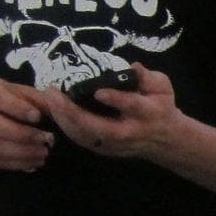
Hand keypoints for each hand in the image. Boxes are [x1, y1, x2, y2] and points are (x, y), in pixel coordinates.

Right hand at [0, 79, 52, 171]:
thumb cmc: (8, 100)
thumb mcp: (23, 93)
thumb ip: (39, 100)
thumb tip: (58, 106)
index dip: (16, 107)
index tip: (37, 116)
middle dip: (20, 134)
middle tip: (45, 140)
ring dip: (19, 152)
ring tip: (43, 154)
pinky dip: (14, 163)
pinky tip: (33, 163)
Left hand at [35, 64, 181, 161]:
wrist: (165, 141)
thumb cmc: (161, 108)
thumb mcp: (163, 88)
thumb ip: (149, 78)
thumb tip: (133, 67)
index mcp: (147, 113)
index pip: (132, 107)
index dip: (116, 100)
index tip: (99, 92)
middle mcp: (129, 131)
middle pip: (100, 127)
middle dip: (74, 113)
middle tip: (54, 94)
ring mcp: (115, 144)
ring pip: (85, 135)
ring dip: (64, 119)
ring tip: (49, 100)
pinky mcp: (104, 148)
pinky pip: (80, 138)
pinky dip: (65, 125)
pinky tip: (55, 111)